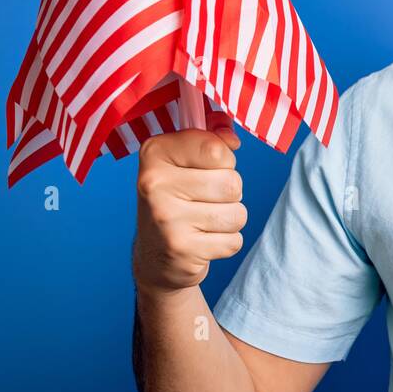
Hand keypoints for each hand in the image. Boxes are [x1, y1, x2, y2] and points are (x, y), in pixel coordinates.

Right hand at [133, 116, 246, 293]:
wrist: (154, 255)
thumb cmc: (177, 199)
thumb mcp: (184, 161)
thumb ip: (211, 139)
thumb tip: (232, 136)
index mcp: (155, 152)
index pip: (217, 149)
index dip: (225, 160)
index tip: (206, 169)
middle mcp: (154, 183)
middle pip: (232, 183)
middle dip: (230, 193)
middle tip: (204, 201)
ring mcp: (166, 218)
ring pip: (238, 213)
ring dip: (230, 219)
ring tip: (204, 221)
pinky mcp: (181, 249)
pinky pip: (234, 241)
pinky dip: (226, 243)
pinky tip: (202, 241)